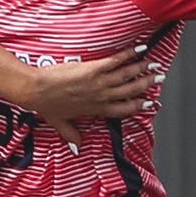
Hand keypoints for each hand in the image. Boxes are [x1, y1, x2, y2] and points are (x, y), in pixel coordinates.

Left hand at [22, 48, 160, 144]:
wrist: (37, 91)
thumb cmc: (46, 105)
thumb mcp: (60, 123)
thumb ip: (71, 135)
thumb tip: (77, 147)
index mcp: (95, 110)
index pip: (122, 110)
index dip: (138, 107)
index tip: (150, 104)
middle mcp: (101, 97)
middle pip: (130, 92)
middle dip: (146, 85)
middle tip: (158, 79)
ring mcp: (99, 83)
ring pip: (127, 76)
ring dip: (142, 69)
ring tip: (153, 64)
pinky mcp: (94, 69)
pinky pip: (116, 61)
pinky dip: (129, 55)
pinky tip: (139, 49)